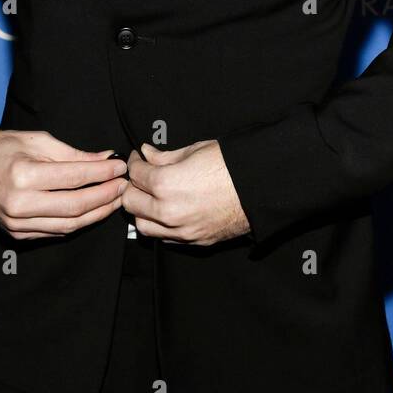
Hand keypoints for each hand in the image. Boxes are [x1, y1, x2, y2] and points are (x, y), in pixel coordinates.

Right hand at [0, 130, 127, 238]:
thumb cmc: (2, 148)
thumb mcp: (37, 140)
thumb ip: (73, 154)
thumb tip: (105, 159)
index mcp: (24, 175)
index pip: (74, 177)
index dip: (102, 173)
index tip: (120, 167)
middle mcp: (20, 203)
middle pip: (75, 206)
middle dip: (105, 196)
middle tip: (123, 185)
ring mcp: (17, 223)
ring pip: (69, 225)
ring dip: (97, 213)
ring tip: (114, 199)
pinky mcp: (18, 234)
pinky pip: (55, 232)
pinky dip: (77, 223)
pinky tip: (92, 211)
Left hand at [122, 139, 250, 245]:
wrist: (260, 187)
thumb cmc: (232, 166)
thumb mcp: (194, 151)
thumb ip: (164, 156)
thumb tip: (148, 154)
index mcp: (165, 184)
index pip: (135, 174)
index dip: (135, 162)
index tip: (139, 158)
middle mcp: (168, 211)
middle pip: (131, 202)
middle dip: (134, 187)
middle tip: (143, 176)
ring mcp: (182, 230)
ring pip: (143, 226)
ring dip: (143, 211)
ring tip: (152, 196)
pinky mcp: (195, 240)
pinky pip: (165, 238)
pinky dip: (161, 226)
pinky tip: (168, 212)